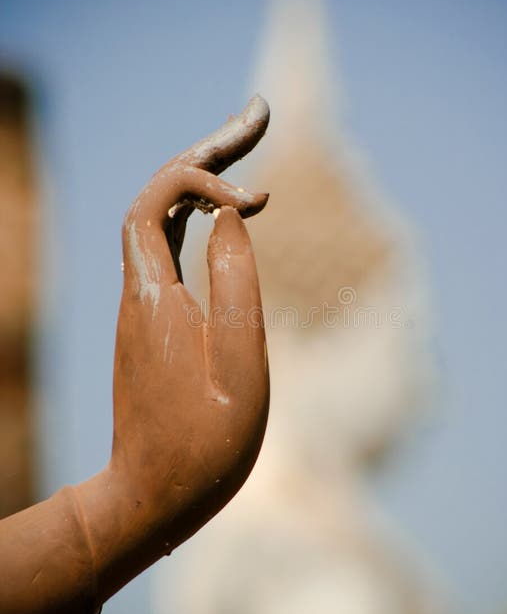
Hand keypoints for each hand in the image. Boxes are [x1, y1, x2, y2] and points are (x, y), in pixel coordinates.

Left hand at [76, 96, 270, 600]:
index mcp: (155, 294)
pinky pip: (173, 255)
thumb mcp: (238, 361)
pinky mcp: (155, 330)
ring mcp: (145, 311)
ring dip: (203, 182)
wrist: (151, 499)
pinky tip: (227, 218)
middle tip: (258, 114)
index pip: (157, 199)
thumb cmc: (204, 441)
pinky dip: (200, 222)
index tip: (254, 199)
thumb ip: (236, 282)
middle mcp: (141, 292)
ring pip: (166, 224)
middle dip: (209, 152)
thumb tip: (229, 216)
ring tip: (248, 149)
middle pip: (162, 199)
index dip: (201, 176)